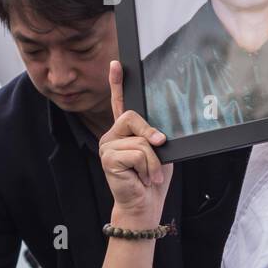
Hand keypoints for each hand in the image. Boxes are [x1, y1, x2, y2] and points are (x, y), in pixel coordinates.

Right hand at [99, 61, 171, 227]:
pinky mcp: (107, 158)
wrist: (145, 204)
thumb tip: (159, 134)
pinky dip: (148, 167)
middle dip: (152, 134)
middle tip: (159, 150)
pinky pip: (138, 153)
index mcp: (125, 132)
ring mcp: (107, 146)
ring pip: (140, 139)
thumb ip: (156, 137)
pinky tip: (142, 178)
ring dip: (154, 161)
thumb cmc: (153, 179)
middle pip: (133, 116)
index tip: (118, 64)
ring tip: (149, 174)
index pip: (120, 103)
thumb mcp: (161, 152)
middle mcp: (112, 135)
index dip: (117, 82)